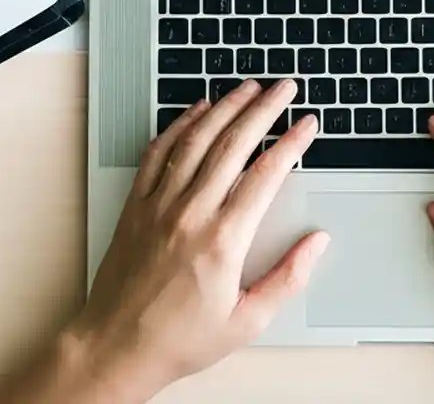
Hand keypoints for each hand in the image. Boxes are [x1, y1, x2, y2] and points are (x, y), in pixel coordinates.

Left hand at [59, 79, 327, 401]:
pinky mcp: (136, 205)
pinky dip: (180, 125)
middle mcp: (191, 213)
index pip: (267, 174)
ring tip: (248, 88)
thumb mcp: (248, 320)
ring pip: (197, 139)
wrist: (116, 346)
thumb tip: (317, 243)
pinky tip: (196, 111)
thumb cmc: (179, 339)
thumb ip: (289, 277)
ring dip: (226, 107)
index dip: (292, 142)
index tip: (307, 124)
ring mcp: (159, 204)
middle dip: (264, 108)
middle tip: (284, 88)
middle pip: (235, 143)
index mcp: (224, 240)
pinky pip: (159, 152)